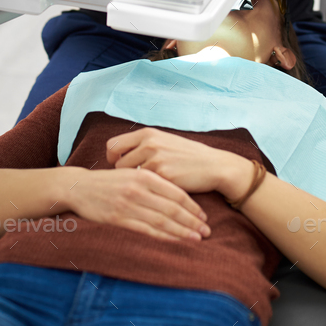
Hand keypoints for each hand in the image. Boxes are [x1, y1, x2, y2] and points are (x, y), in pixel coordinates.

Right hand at [59, 165, 209, 242]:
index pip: (175, 192)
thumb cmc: (108, 181)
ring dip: (181, 232)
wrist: (79, 186)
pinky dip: (162, 237)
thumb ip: (152, 181)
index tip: (204, 216)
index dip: (192, 206)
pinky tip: (174, 242)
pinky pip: (145, 230)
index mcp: (144, 175)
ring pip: (162, 221)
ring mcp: (128, 205)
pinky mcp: (118, 219)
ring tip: (197, 239)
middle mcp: (139, 189)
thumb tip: (177, 195)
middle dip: (192, 221)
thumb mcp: (131, 173)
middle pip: (172, 208)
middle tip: (207, 231)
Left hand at [107, 127, 242, 195]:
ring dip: (135, 185)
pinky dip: (148, 192)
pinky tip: (157, 192)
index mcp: (148, 133)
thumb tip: (121, 153)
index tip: (118, 166)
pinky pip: (144, 188)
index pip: (113, 144)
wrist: (213, 166)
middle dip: (122, 175)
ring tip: (147, 187)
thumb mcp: (164, 141)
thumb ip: (144, 144)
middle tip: (131, 182)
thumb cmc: (187, 155)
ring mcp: (155, 160)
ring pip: (129, 178)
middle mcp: (149, 144)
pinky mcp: (163, 177)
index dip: (112, 158)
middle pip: (117, 164)